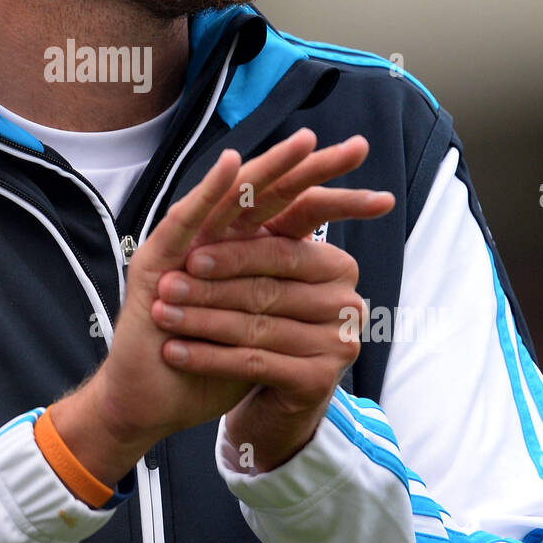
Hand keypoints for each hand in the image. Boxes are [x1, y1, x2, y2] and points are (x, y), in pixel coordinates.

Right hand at [51, 131, 388, 485]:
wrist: (156, 400)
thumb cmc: (209, 366)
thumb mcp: (263, 333)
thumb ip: (290, 307)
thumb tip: (345, 303)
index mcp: (246, 253)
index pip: (297, 217)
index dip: (338, 203)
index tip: (385, 201)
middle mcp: (218, 239)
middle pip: (272, 193)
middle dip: (316, 168)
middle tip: (359, 147)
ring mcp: (187, 244)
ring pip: (234, 195)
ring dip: (270, 165)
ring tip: (306, 141)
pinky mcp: (158, 257)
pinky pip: (187, 218)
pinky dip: (209, 190)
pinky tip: (234, 165)